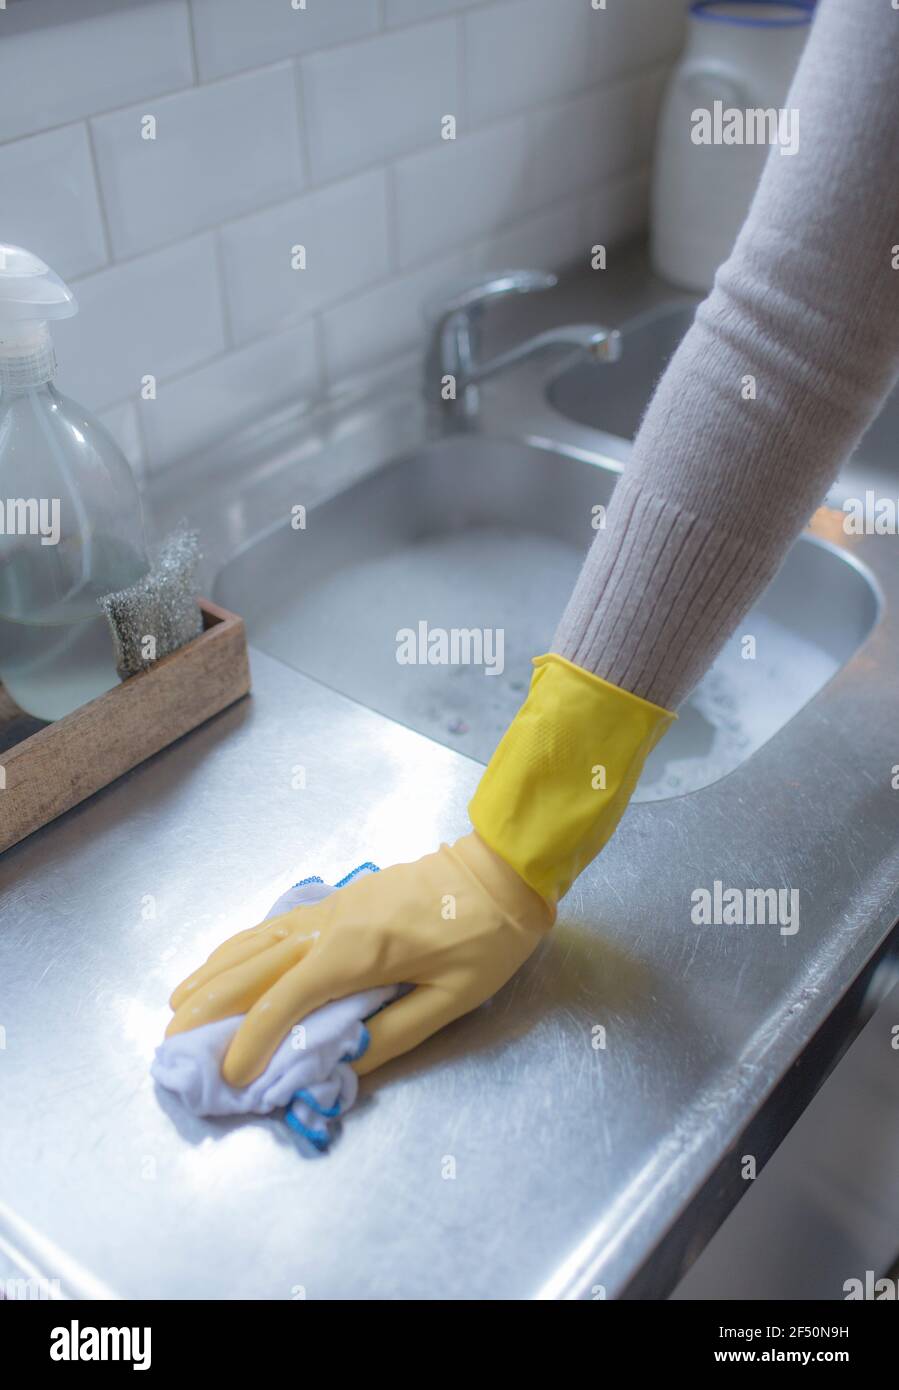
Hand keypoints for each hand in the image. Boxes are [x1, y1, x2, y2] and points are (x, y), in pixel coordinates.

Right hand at [166, 833, 552, 1085]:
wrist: (499, 872)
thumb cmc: (484, 938)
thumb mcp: (452, 1000)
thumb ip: (393, 1034)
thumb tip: (343, 1063)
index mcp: (357, 953)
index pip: (285, 1001)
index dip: (251, 1041)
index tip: (230, 1076)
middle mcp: (330, 925)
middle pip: (252, 966)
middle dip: (209, 1006)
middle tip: (172, 1041)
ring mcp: (331, 908)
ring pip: (255, 940)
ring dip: (213, 972)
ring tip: (179, 1002)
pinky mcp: (339, 901)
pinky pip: (273, 926)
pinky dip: (239, 947)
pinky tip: (226, 962)